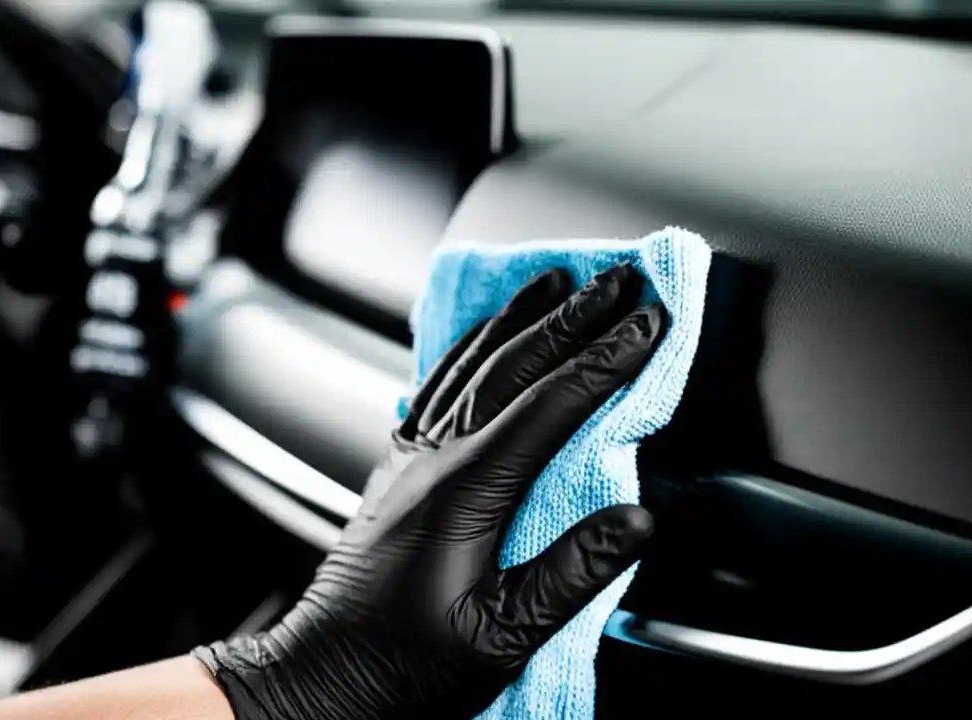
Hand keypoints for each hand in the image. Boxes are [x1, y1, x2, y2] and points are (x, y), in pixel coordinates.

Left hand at [193, 263, 667, 719]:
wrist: (321, 679)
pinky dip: (466, 348)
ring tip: (556, 282)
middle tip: (619, 279)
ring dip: (520, 319)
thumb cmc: (406, 666)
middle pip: (512, 365)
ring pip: (470, 364)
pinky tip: (480, 335)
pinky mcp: (396, 469)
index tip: (650, 325)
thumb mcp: (503, 637)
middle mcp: (434, 458)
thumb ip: (573, 574)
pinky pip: (434, 385)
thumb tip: (636, 520)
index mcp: (467, 491)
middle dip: (573, 317)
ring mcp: (410, 458)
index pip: (551, 403)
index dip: (606, 360)